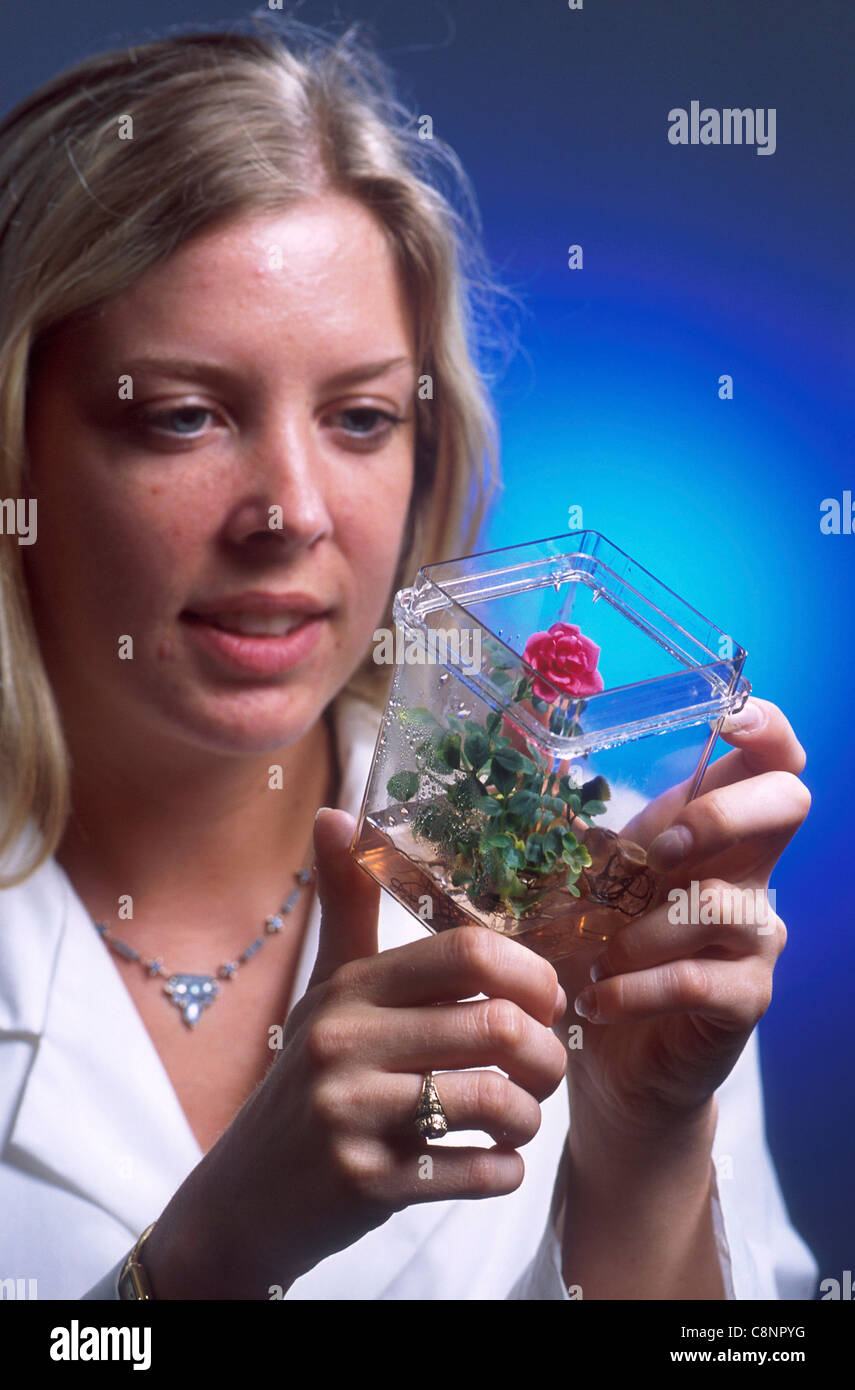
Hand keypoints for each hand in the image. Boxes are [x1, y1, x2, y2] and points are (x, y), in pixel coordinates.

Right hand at [142, 808, 566, 1297]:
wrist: (242, 1199)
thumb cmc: (307, 1081)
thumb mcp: (325, 989)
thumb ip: (345, 904)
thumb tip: (335, 812)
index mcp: (351, 986)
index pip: (468, 951)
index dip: (531, 973)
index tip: (544, 1002)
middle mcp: (344, 1040)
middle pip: (497, 1026)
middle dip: (547, 1056)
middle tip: (545, 1072)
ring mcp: (350, 1113)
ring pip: (496, 1102)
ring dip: (531, 1118)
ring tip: (521, 1121)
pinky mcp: (363, 1184)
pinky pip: (476, 1171)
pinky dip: (504, 1171)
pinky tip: (493, 1163)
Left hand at [553, 698, 809, 1138]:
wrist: (611, 1061)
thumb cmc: (597, 955)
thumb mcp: (579, 880)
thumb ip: (566, 822)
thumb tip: (507, 737)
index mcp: (712, 832)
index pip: (772, 761)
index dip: (767, 728)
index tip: (730, 718)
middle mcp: (748, 875)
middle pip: (787, 805)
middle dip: (720, 815)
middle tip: (656, 853)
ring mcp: (754, 937)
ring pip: (724, 902)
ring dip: (643, 928)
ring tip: (594, 957)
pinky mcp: (744, 998)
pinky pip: (697, 979)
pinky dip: (634, 989)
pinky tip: (595, 1002)